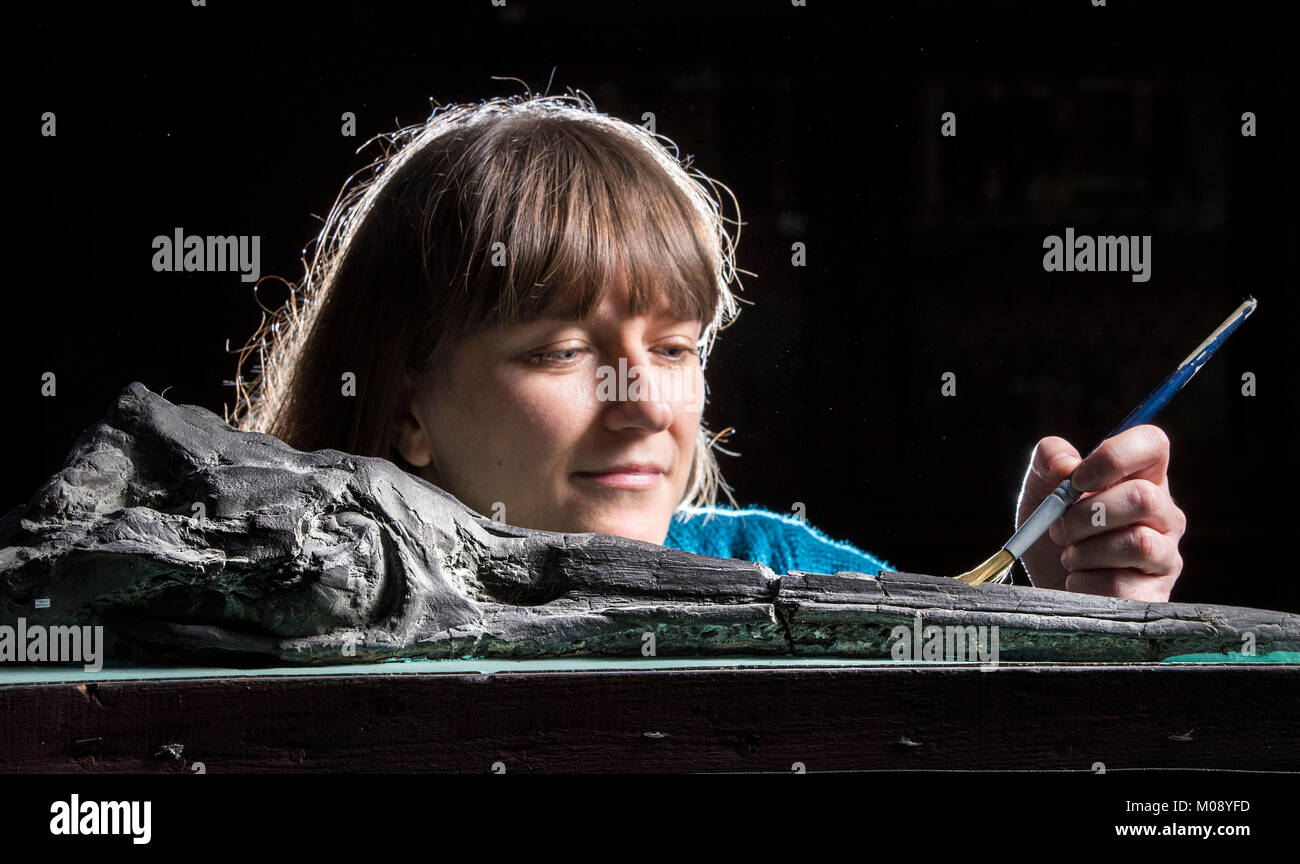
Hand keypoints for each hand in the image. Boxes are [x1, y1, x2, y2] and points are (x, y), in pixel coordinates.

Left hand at [1016, 425, 1185, 600]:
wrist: (1046, 591)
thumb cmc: (1051, 536)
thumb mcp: (1040, 491)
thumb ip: (1048, 460)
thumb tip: (1067, 464)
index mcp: (1140, 478)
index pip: (1152, 443)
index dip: (1113, 455)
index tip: (1075, 480)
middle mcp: (1163, 514)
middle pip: (1143, 497)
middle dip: (1086, 514)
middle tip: (1059, 529)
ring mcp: (1165, 555)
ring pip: (1138, 543)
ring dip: (1084, 551)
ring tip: (1070, 556)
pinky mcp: (1154, 593)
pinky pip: (1121, 584)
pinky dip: (1084, 582)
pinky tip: (1078, 581)